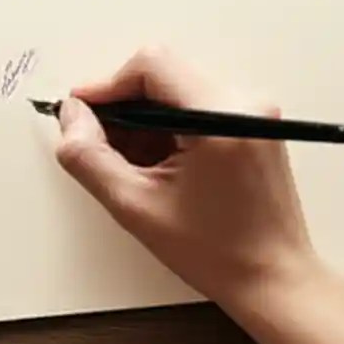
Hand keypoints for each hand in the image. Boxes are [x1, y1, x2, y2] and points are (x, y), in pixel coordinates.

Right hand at [54, 46, 319, 305]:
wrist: (273, 279)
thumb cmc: (218, 253)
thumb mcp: (135, 207)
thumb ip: (90, 157)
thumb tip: (71, 116)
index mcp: (222, 115)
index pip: (152, 64)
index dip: (106, 85)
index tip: (80, 113)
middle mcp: (245, 102)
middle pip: (165, 75)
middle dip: (125, 107)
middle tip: (101, 148)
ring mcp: (255, 112)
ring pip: (178, 91)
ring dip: (145, 121)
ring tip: (134, 168)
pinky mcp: (255, 125)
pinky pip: (199, 107)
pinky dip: (169, 129)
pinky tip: (159, 168)